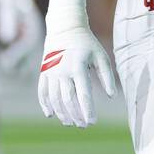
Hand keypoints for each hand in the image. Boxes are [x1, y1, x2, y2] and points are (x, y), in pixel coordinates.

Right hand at [38, 0, 115, 127]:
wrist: (65, 28)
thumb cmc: (87, 44)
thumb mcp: (101, 56)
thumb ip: (107, 76)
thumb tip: (111, 96)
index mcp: (79, 67)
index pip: (83, 94)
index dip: (87, 110)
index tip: (92, 122)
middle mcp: (63, 71)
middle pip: (68, 100)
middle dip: (75, 115)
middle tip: (83, 125)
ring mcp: (51, 72)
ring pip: (54, 99)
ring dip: (61, 113)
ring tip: (69, 123)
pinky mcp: (44, 72)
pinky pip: (42, 92)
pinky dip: (45, 104)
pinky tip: (51, 115)